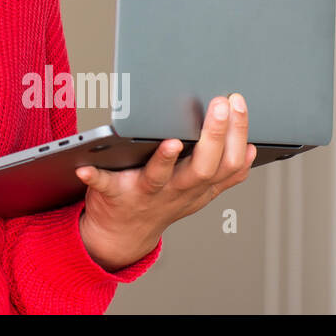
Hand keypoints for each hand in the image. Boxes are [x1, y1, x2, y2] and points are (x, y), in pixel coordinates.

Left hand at [74, 93, 255, 270]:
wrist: (123, 233)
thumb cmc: (162, 200)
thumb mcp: (199, 190)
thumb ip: (223, 172)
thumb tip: (250, 148)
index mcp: (199, 185)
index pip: (229, 163)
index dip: (238, 135)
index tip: (237, 102)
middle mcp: (177, 191)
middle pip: (204, 168)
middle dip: (215, 136)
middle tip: (219, 105)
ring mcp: (145, 194)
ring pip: (161, 178)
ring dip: (166, 160)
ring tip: (172, 141)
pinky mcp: (113, 195)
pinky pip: (104, 186)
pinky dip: (94, 177)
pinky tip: (85, 166)